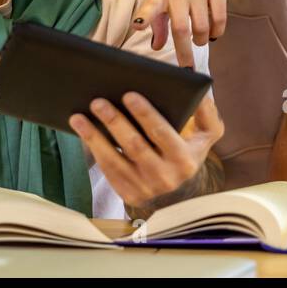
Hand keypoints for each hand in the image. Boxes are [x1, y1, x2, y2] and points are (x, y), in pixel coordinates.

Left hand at [69, 94, 223, 207]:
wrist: (180, 189)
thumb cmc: (189, 149)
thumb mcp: (207, 134)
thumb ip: (207, 112)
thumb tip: (200, 93)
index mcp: (185, 159)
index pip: (162, 133)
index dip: (145, 113)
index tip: (128, 94)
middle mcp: (166, 177)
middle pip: (134, 145)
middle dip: (115, 121)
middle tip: (98, 101)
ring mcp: (145, 188)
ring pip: (115, 160)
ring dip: (94, 137)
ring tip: (79, 116)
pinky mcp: (129, 194)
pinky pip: (107, 170)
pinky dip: (93, 150)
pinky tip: (82, 132)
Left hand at [131, 0, 227, 66]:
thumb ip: (158, 21)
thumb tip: (156, 47)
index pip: (150, 5)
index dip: (145, 17)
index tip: (138, 26)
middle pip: (181, 29)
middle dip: (184, 53)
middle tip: (187, 67)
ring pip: (202, 26)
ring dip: (201, 40)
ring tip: (199, 40)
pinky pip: (219, 18)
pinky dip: (217, 31)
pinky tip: (213, 33)